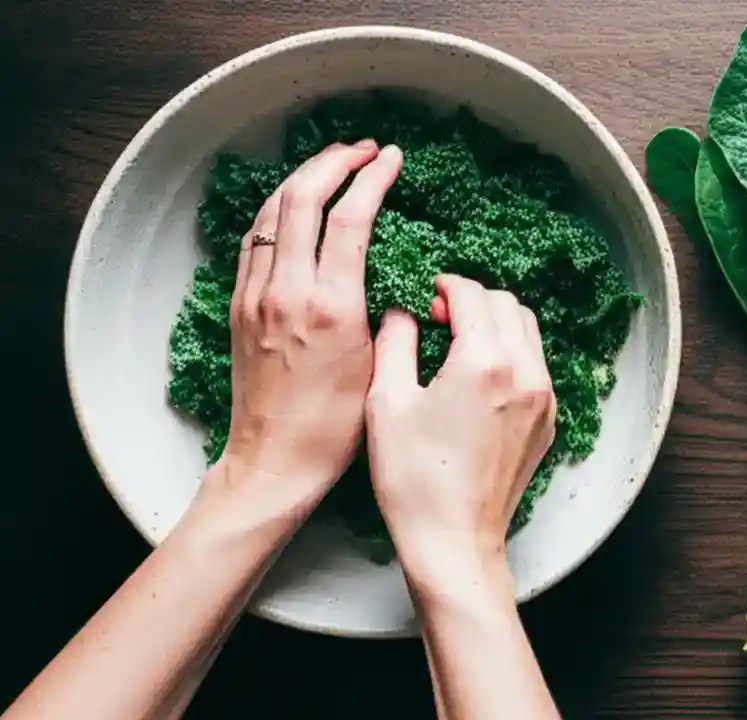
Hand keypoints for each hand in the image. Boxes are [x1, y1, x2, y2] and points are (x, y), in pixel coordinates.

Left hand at [215, 140, 402, 500]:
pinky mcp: (241, 308)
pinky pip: (257, 239)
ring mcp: (257, 297)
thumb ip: (382, 310)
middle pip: (303, 198)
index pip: (349, 219)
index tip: (392, 159)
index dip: (372, 178)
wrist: (275, 462)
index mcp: (332, 307)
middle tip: (363, 150)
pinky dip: (279, 209)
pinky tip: (296, 206)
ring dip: (304, 178)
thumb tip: (391, 272)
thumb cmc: (336, 428)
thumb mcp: (378, 366)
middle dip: (335, 161)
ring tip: (332, 165)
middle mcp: (288, 293)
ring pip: (274, 212)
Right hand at [365, 275, 556, 595]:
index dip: (444, 287)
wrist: (454, 542)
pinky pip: (535, 367)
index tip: (424, 297)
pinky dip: (510, 355)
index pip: (472, 294)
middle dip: (473, 301)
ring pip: (527, 333)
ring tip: (457, 346)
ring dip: (495, 325)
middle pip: (507, 305)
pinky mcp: (547, 422)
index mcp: (485, 362)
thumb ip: (394, 342)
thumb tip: (402, 311)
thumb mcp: (387, 403)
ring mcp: (543, 399)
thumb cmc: (413, 478)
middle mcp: (526, 374)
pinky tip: (477, 379)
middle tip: (437, 319)